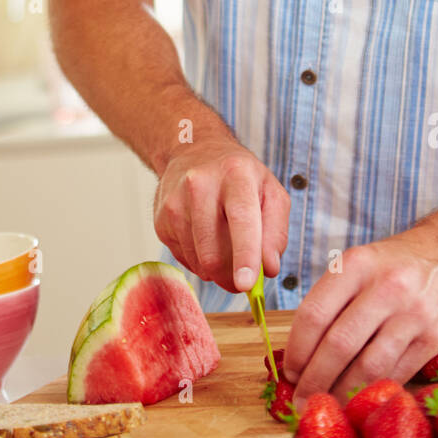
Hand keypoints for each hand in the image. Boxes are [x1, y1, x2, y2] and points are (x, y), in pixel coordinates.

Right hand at [153, 141, 289, 293]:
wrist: (195, 152)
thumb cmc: (239, 178)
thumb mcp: (271, 193)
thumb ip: (277, 232)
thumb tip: (269, 269)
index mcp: (236, 174)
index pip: (241, 218)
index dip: (245, 254)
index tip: (247, 284)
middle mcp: (200, 185)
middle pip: (213, 251)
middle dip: (232, 277)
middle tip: (244, 280)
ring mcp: (175, 202)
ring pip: (198, 261)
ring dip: (217, 270)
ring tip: (225, 247)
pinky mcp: (160, 220)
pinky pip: (184, 260)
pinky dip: (200, 262)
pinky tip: (205, 240)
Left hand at [282, 225, 437, 409]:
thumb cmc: (395, 264)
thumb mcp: (359, 264)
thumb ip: (332, 300)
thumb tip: (301, 353)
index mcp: (355, 265)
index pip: (314, 315)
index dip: (296, 351)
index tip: (290, 372)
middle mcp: (384, 287)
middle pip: (338, 345)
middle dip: (315, 380)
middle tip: (303, 399)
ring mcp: (412, 313)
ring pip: (368, 366)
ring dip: (343, 393)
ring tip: (329, 405)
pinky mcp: (434, 337)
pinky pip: (396, 373)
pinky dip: (373, 390)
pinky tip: (360, 399)